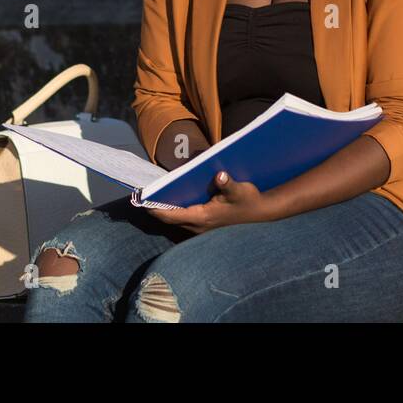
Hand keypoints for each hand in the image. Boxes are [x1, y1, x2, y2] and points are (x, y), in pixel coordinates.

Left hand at [144, 172, 273, 233]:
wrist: (262, 212)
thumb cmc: (249, 201)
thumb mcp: (239, 190)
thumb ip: (228, 183)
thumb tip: (220, 175)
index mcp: (202, 217)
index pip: (171, 215)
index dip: (154, 209)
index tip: (140, 201)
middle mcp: (199, 225)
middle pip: (169, 219)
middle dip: (155, 208)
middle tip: (141, 195)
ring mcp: (201, 227)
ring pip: (176, 219)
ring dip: (164, 210)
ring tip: (151, 195)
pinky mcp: (205, 225)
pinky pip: (183, 218)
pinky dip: (174, 210)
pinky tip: (171, 197)